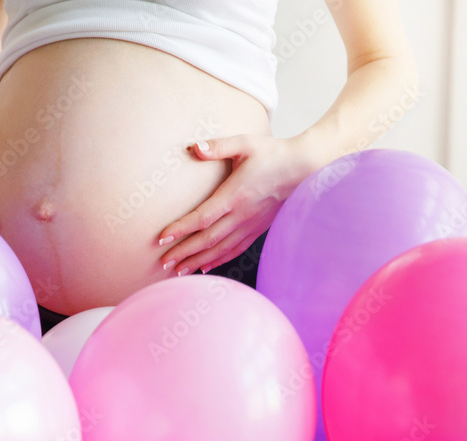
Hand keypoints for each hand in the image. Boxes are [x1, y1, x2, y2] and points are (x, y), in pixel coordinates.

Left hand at [158, 134, 319, 275]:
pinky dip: (219, 259)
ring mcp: (251, 224)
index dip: (180, 230)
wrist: (305, 168)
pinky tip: (205, 266)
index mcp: (235, 195)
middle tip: (162, 263)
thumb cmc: (274, 153)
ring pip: (220, 249)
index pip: (202, 218)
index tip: (161, 238)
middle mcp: (242, 215)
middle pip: (207, 239)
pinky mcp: (258, 228)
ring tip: (178, 271)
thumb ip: (219, 146)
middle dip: (183, 252)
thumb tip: (194, 147)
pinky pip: (236, 249)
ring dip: (197, 260)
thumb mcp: (246, 143)